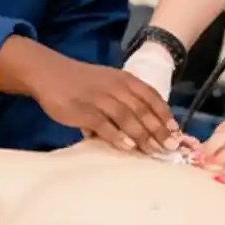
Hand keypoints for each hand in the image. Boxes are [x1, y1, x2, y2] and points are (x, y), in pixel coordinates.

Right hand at [30, 51, 179, 153]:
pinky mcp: (82, 110)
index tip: (176, 133)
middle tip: (170, 148)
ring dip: (143, 136)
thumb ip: (124, 100)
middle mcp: (114, 87)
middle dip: (158, 130)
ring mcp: (98, 98)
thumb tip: (142, 127)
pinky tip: (128, 147)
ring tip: (153, 151)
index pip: (151, 97)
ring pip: (127, 117)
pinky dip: (117, 136)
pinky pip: (104, 124)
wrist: (48, 73)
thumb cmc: (81, 82)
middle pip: (142, 109)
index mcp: (124, 79)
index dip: (165, 115)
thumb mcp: (107, 82)